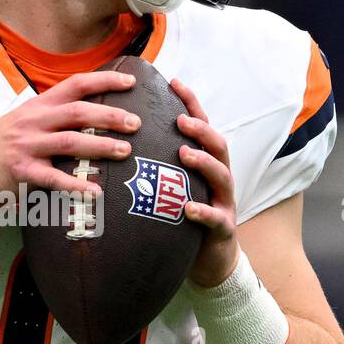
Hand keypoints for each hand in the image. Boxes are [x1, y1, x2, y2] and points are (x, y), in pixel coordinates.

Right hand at [0, 71, 140, 206]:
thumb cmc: (3, 144)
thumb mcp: (25, 119)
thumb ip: (54, 113)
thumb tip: (94, 112)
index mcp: (38, 105)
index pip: (75, 85)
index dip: (104, 81)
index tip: (130, 82)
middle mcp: (34, 121)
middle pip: (78, 113)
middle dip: (110, 116)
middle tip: (135, 124)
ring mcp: (28, 146)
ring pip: (70, 142)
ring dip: (101, 146)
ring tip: (125, 151)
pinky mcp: (23, 172)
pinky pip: (54, 178)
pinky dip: (76, 185)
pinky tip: (96, 191)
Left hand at [171, 77, 239, 288]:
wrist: (209, 262)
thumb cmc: (183, 219)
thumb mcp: (171, 187)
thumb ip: (156, 163)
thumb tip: (119, 136)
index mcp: (205, 164)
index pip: (201, 126)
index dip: (191, 103)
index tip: (174, 81)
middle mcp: (219, 178)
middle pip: (218, 145)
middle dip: (200, 130)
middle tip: (179, 121)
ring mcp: (224, 202)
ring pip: (221, 176)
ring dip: (203, 162)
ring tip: (184, 154)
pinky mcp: (223, 228)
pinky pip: (216, 218)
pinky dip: (203, 211)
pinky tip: (187, 209)